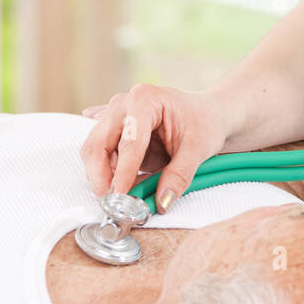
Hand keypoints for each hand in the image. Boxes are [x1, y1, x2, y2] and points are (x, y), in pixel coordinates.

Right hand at [80, 84, 229, 211]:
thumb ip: (179, 176)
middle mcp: (124, 104)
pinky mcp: (113, 130)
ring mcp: (115, 116)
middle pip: (98, 144)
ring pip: (95, 152)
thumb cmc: (205, 122)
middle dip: (102, 176)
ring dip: (105, 177)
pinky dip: (107, 172)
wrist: (208, 114)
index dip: (122, 172)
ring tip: (124, 196)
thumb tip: (161, 202)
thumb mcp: (198, 149)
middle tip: (113, 203)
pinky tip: (120, 182)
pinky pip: (101, 154)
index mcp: (145, 100)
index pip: (129, 142)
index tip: (119, 196)